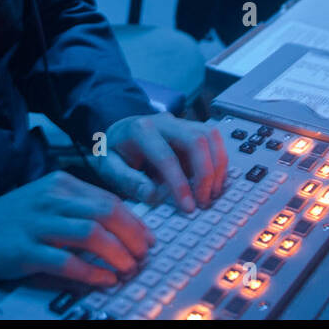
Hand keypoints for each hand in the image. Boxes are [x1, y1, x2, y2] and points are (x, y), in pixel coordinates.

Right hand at [0, 170, 154, 286]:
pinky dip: (90, 272)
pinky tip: (105, 280)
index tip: (148, 238)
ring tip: (129, 268)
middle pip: (106, 212)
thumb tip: (120, 228)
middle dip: (132, 235)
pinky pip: (66, 261)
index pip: (109, 199)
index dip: (134, 221)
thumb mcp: (47, 200)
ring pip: (90, 233)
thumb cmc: (15, 218)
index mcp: (61, 184)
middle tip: (144, 254)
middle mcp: (52, 199)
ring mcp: (38, 224)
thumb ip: (79, 208)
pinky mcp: (26, 250)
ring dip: (116, 253)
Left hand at [89, 112, 228, 213]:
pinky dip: (219, 160)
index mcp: (140, 130)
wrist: (119, 133)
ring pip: (210, 136)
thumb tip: (153, 195)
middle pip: (196, 140)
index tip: (188, 207)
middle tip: (204, 201)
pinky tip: (214, 181)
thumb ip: (128, 181)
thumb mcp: (108, 167)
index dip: (180, 184)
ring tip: (213, 193)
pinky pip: (214, 139)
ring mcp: (180, 122)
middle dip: (205, 174)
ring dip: (217, 166)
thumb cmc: (115, 151)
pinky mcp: (192, 128)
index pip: (167, 157)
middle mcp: (164, 121)